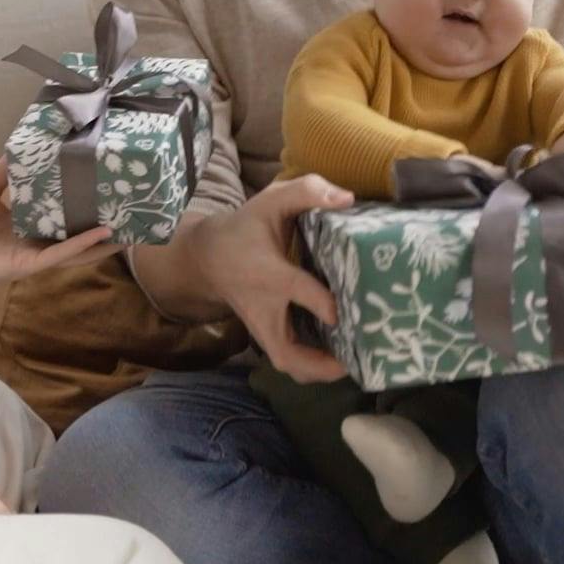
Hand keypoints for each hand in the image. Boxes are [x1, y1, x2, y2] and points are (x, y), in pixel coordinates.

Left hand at [0, 158, 124, 298]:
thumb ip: (6, 172)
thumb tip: (26, 144)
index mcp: (26, 226)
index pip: (61, 216)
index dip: (82, 205)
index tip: (103, 188)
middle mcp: (35, 242)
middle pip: (76, 235)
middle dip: (101, 226)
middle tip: (129, 210)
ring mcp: (34, 256)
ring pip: (76, 250)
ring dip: (101, 241)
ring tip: (129, 229)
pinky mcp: (27, 266)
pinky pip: (60, 254)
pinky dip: (82, 245)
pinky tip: (103, 234)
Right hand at [194, 174, 353, 383]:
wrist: (207, 256)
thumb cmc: (245, 228)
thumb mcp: (271, 201)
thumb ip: (307, 191)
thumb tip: (348, 198)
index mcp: (269, 273)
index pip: (295, 290)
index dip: (320, 302)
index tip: (340, 311)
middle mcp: (265, 307)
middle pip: (285, 352)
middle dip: (320, 364)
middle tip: (356, 359)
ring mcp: (263, 327)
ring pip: (287, 364)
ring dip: (319, 372)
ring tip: (354, 365)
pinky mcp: (266, 334)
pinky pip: (288, 360)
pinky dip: (312, 367)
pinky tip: (341, 359)